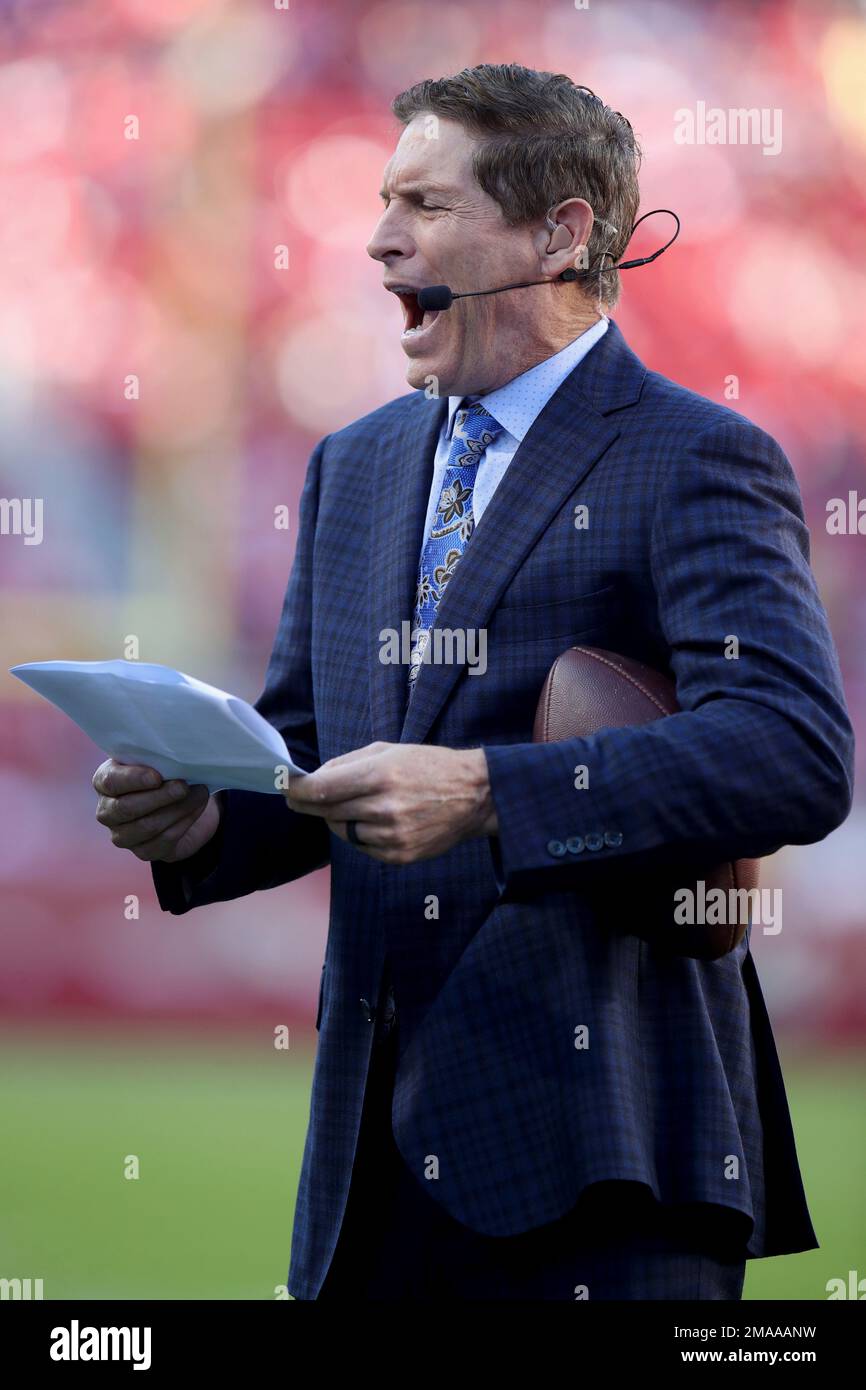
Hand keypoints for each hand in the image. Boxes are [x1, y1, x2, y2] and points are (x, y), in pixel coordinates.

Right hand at [92, 759, 220, 862]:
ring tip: (199, 794)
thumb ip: (156, 758)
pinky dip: (184, 823)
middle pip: (127, 808)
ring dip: (177, 809)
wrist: (180, 801)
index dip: (133, 780)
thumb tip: (174, 759)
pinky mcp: (143, 851)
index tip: (157, 776)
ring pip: (147, 826)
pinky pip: (163, 841)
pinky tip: (196, 809)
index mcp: (104, 782)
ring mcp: (123, 835)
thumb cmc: (164, 773)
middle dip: (159, 797)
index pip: (110, 782)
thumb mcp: (156, 760)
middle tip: (184, 786)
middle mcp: (107, 811)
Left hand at [284, 741, 496, 863]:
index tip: (283, 789)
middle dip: (311, 805)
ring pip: (342, 831)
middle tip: (301, 799)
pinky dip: (360, 835)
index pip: (322, 789)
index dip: (296, 791)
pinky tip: (377, 821)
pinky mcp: (399, 856)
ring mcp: (392, 836)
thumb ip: (347, 763)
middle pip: (327, 812)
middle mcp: (384, 808)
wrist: (475, 795)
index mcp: (380, 775)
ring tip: (359, 805)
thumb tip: (313, 779)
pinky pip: (362, 847)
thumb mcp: (389, 750)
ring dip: (340, 819)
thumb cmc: (429, 765)